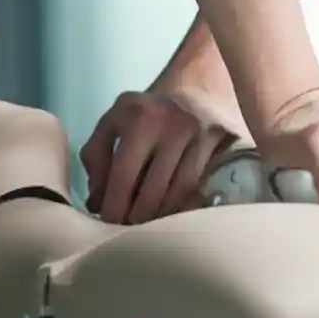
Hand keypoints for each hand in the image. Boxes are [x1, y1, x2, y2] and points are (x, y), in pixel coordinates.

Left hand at [81, 87, 249, 224]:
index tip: (108, 222)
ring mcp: (201, 134)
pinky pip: (200, 186)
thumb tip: (97, 200)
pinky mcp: (222, 145)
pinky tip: (170, 213)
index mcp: (139, 116)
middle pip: (153, 187)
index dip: (115, 203)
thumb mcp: (113, 122)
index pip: (124, 171)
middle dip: (137, 215)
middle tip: (128, 229)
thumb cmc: (145, 113)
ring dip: (160, 215)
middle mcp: (173, 123)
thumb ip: (96, 157)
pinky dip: (182, 205)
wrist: (196, 88)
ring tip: (147, 225)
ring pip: (179, 191)